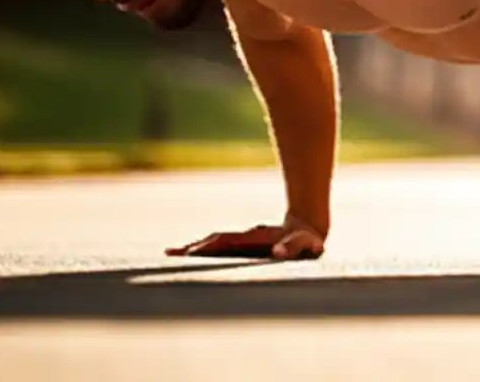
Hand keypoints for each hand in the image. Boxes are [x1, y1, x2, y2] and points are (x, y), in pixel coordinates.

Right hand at [165, 214, 324, 259]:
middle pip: (215, 241)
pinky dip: (205, 251)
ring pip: (216, 243)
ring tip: (173, 254)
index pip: (225, 242)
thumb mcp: (304, 243)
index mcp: (253, 239)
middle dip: (194, 248)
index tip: (189, 254)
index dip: (208, 248)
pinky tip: (192, 255)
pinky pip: (221, 248)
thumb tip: (279, 252)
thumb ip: (293, 246)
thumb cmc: (307, 239)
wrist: (308, 224)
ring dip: (196, 249)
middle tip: (170, 254)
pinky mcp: (246, 246)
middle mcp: (244, 238)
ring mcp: (244, 241)